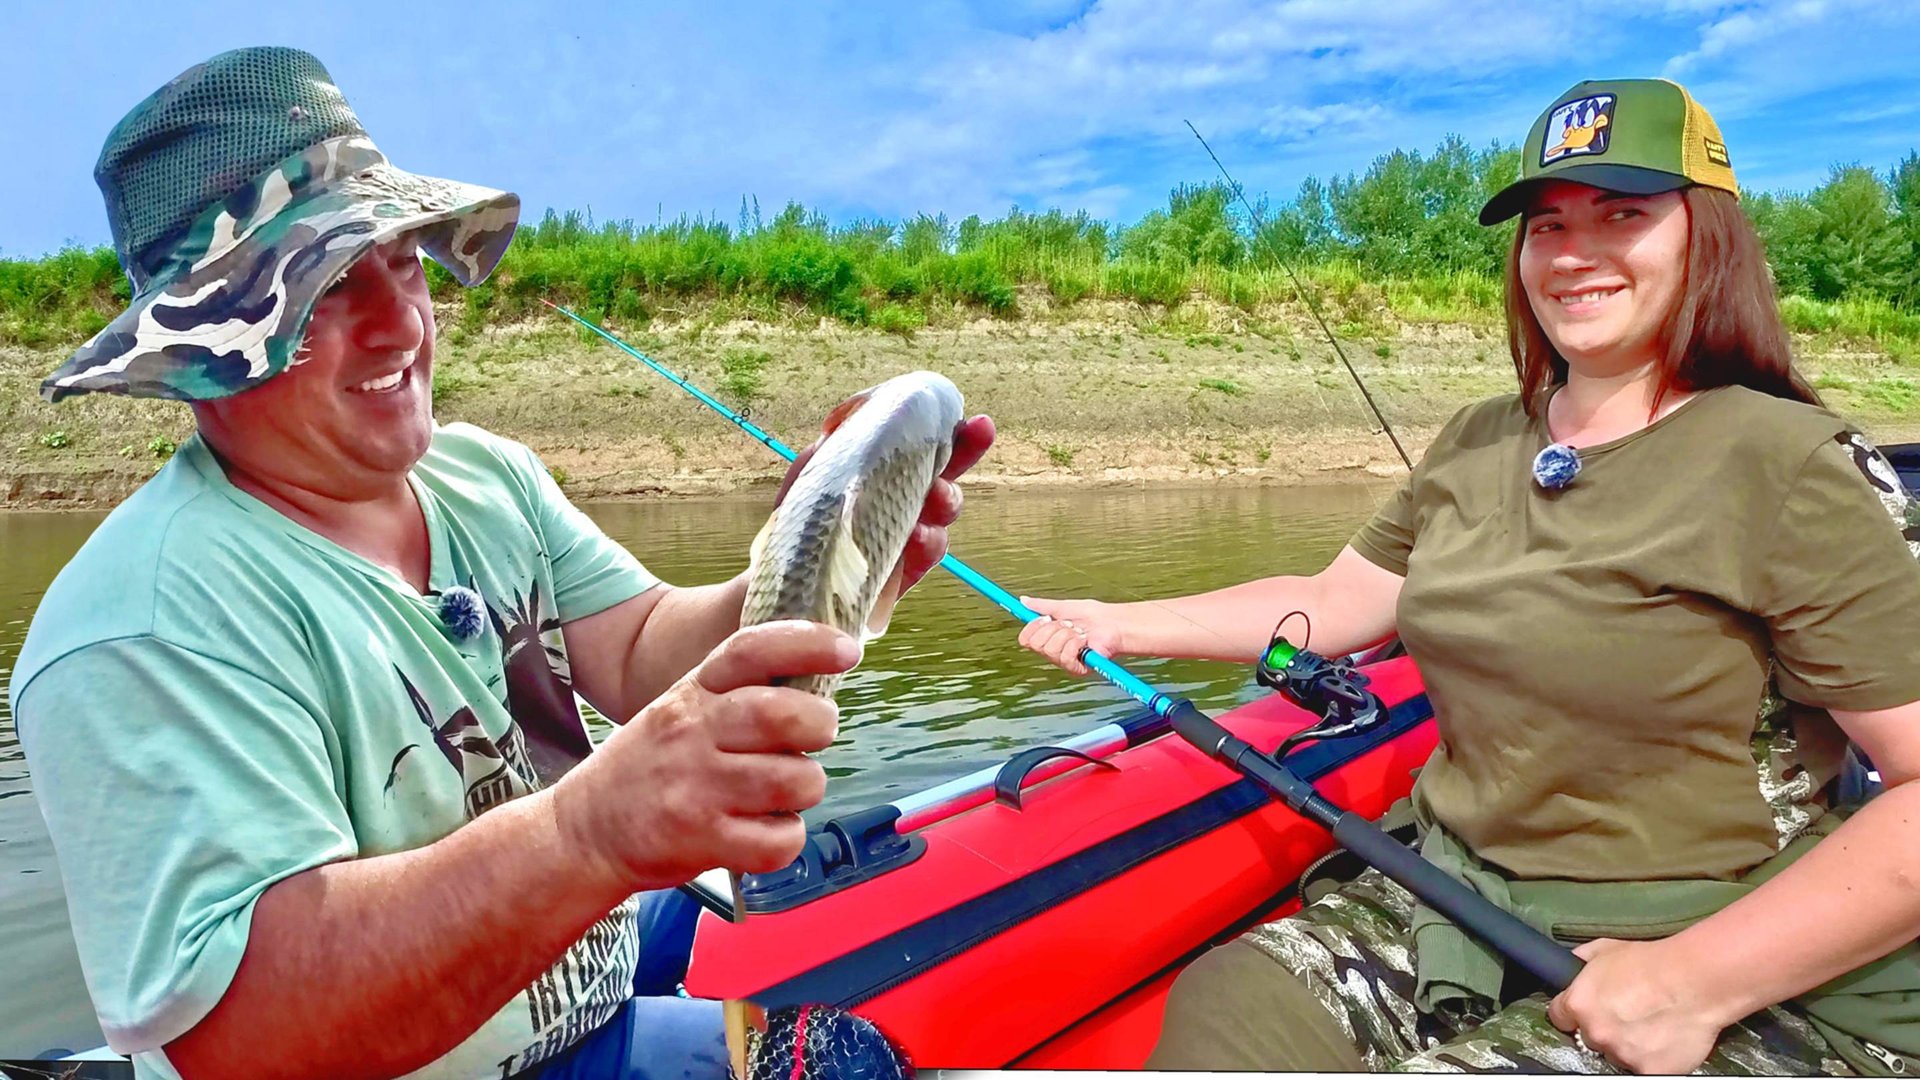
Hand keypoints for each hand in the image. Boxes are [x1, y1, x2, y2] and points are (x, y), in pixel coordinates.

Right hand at [553, 620, 856, 890]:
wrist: (583, 832)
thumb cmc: (648, 769)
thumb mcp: (679, 710)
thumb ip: (735, 693)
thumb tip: (815, 682)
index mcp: (691, 693)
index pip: (751, 649)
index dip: (807, 643)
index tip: (847, 650)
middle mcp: (692, 733)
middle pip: (785, 715)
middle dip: (820, 725)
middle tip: (814, 736)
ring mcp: (696, 788)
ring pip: (796, 780)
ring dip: (806, 787)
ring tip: (784, 792)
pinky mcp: (701, 841)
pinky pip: (780, 840)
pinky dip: (786, 839)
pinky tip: (765, 831)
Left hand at [776, 391, 996, 595]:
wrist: (785, 582)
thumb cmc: (798, 522)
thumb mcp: (811, 474)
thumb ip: (833, 447)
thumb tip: (851, 424)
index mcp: (884, 472)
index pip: (925, 447)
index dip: (955, 435)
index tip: (978, 423)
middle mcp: (901, 500)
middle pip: (945, 474)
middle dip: (964, 455)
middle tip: (976, 437)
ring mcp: (905, 536)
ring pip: (943, 513)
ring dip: (946, 500)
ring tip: (936, 497)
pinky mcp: (902, 573)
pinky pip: (928, 554)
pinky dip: (928, 542)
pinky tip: (917, 537)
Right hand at [1017, 596, 1126, 675]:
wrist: (1113, 623)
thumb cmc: (1093, 616)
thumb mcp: (1064, 607)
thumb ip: (1042, 606)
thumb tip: (1023, 600)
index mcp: (1047, 638)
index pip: (1026, 639)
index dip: (1033, 627)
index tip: (1047, 617)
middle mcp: (1053, 652)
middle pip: (1035, 644)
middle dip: (1052, 629)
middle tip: (1069, 624)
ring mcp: (1064, 661)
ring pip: (1049, 649)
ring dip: (1066, 635)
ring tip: (1081, 632)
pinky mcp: (1076, 669)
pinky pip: (1064, 657)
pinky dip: (1075, 644)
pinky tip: (1086, 641)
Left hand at [1547, 937, 1733, 1074]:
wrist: (1696, 980)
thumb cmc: (1653, 961)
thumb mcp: (1606, 949)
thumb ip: (1580, 962)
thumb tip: (1569, 968)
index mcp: (1579, 1004)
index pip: (1560, 1017)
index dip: (1573, 1013)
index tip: (1588, 1010)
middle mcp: (1596, 1032)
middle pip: (1590, 1036)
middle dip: (1604, 1027)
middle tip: (1627, 1013)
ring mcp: (1622, 1054)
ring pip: (1616, 1053)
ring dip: (1628, 1043)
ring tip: (1650, 1023)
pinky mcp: (1648, 1070)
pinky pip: (1643, 1067)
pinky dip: (1651, 1057)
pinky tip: (1663, 1039)